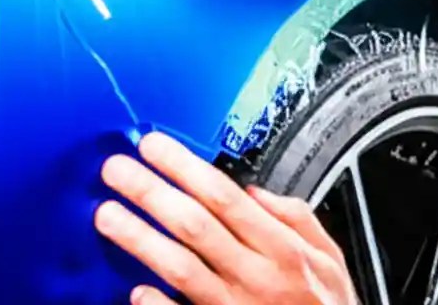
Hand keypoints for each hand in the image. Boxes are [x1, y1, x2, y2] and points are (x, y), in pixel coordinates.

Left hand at [95, 131, 358, 304]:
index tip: (152, 146)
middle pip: (195, 225)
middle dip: (151, 192)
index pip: (224, 196)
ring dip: (140, 239)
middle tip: (115, 170)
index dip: (184, 168)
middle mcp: (258, 276)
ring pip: (181, 268)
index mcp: (283, 248)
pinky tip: (135, 291)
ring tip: (107, 216)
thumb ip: (296, 220)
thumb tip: (255, 192)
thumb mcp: (330, 260)